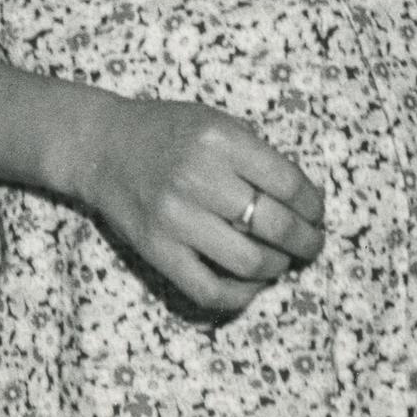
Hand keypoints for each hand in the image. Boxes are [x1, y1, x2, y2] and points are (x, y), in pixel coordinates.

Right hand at [58, 93, 324, 317]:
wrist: (101, 145)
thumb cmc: (166, 131)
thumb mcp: (215, 121)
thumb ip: (257, 155)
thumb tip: (308, 202)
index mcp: (217, 139)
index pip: (289, 184)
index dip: (313, 205)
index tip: (316, 213)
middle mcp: (197, 178)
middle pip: (277, 226)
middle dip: (307, 242)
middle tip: (310, 244)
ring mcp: (175, 218)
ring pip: (251, 263)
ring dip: (278, 267)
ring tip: (280, 259)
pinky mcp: (157, 250)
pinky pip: (210, 290)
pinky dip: (241, 295)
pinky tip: (251, 282)